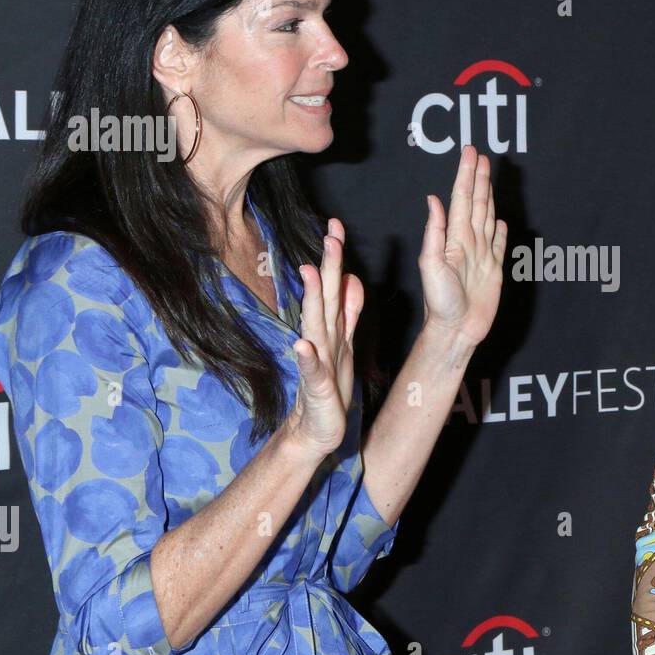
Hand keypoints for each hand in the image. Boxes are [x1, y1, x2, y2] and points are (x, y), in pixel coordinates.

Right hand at [283, 218, 361, 457]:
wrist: (315, 428)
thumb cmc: (330, 386)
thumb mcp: (345, 342)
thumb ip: (348, 312)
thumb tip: (352, 279)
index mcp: (332, 328)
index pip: (335, 286)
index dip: (336, 257)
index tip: (336, 226)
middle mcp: (321, 338)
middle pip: (325, 296)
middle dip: (328, 265)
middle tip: (330, 234)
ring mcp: (316, 360)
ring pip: (315, 324)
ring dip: (313, 299)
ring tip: (310, 272)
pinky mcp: (315, 386)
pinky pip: (311, 370)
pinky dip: (306, 357)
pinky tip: (302, 345)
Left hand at [419, 144, 507, 345]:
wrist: (455, 330)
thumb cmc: (440, 302)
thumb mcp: (431, 266)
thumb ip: (434, 233)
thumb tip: (434, 201)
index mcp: (454, 238)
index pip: (461, 199)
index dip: (466, 175)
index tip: (470, 153)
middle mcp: (468, 242)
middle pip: (475, 202)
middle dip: (478, 178)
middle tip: (479, 155)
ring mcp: (482, 255)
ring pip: (487, 217)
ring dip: (487, 195)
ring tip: (488, 176)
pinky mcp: (493, 269)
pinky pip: (499, 244)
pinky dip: (501, 230)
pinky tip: (502, 220)